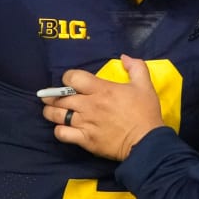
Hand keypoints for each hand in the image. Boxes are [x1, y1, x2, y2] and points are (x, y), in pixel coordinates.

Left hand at [42, 55, 166, 160]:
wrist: (147, 142)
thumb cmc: (145, 113)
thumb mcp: (145, 85)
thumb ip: (136, 67)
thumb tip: (124, 57)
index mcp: (101, 89)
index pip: (72, 78)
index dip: (67, 78)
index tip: (70, 82)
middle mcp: (89, 105)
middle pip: (60, 97)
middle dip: (52, 95)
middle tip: (50, 96)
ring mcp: (85, 123)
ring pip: (56, 115)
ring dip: (50, 112)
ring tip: (51, 111)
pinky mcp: (85, 140)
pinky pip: (62, 134)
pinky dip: (59, 130)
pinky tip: (63, 128)